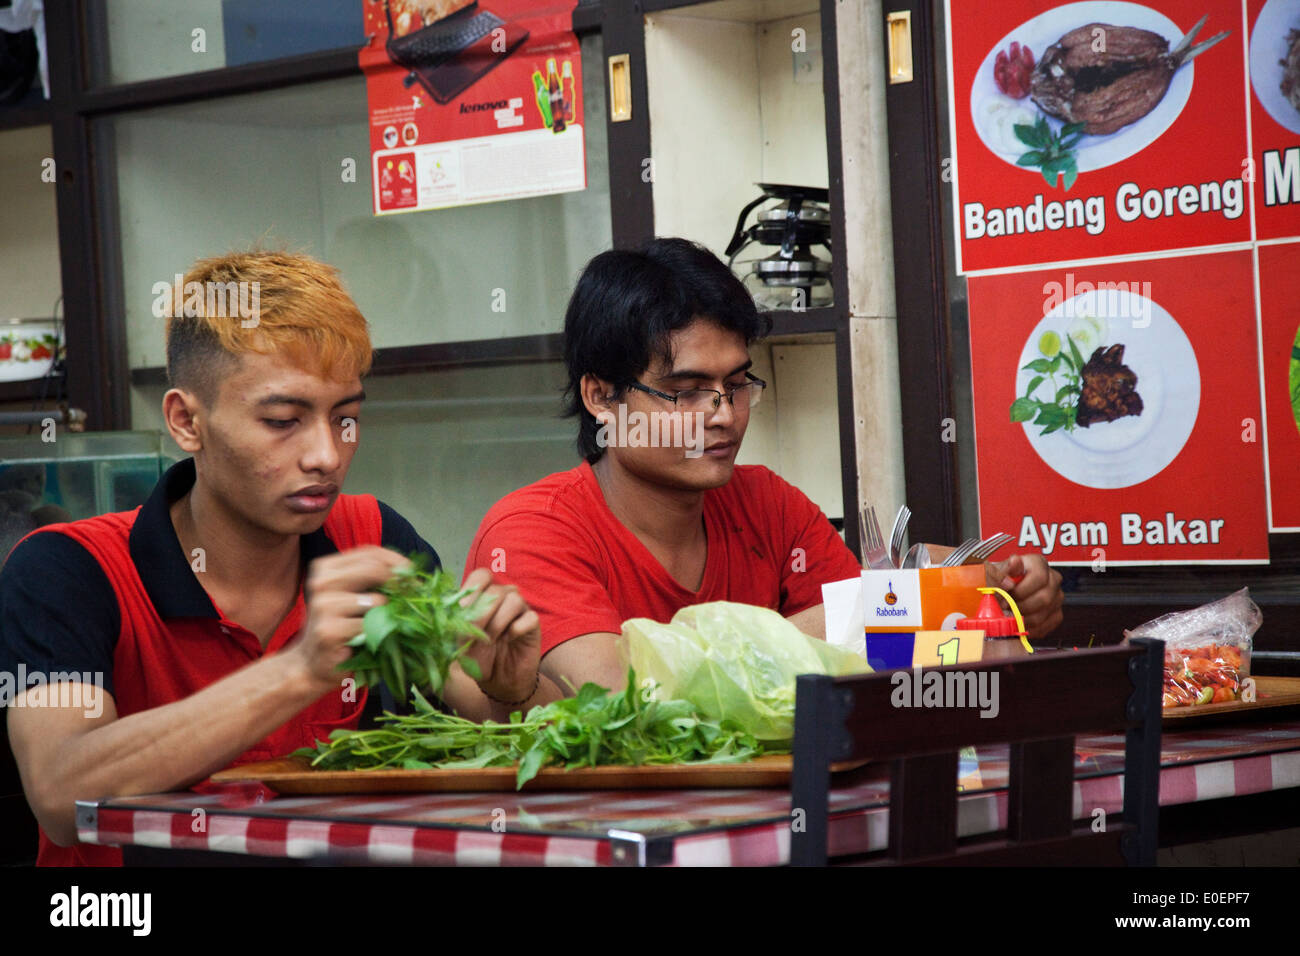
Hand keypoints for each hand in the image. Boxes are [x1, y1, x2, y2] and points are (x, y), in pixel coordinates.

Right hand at [293, 546, 409, 691]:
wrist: (311, 663)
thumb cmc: (338, 627)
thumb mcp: (353, 595)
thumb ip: (373, 579)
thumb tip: (410, 572)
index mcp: (326, 568)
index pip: (369, 552)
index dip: (396, 560)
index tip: (412, 573)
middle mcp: (321, 582)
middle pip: (373, 569)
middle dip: (398, 582)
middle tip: (412, 596)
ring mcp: (323, 606)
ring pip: (376, 600)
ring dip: (387, 615)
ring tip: (381, 625)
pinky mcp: (329, 630)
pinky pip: (370, 626)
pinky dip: (376, 633)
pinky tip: (367, 640)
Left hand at [459, 568, 540, 703]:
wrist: (498, 682)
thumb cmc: (478, 659)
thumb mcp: (459, 644)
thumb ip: (454, 625)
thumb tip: (455, 606)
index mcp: (483, 598)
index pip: (481, 576)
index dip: (472, 589)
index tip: (462, 610)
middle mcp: (502, 599)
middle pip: (495, 589)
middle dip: (481, 613)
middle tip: (473, 635)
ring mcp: (519, 611)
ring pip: (514, 599)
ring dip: (498, 622)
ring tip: (491, 640)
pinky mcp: (533, 625)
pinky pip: (529, 617)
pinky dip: (517, 628)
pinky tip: (510, 639)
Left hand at [985, 553, 1062, 639]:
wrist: (1003, 589)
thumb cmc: (1000, 579)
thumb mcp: (995, 571)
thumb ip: (1001, 573)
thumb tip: (1009, 578)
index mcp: (1038, 563)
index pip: (1039, 577)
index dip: (1021, 591)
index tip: (1005, 597)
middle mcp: (1052, 579)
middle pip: (1044, 598)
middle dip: (1020, 607)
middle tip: (1005, 609)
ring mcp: (1057, 597)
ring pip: (1043, 614)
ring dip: (1022, 619)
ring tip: (1008, 616)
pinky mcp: (1056, 614)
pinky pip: (1045, 626)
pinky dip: (1028, 628)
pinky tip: (1017, 623)